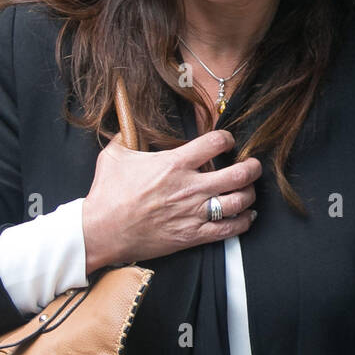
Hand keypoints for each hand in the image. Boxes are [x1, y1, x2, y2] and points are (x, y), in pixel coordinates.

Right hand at [81, 129, 260, 269]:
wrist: (100, 231)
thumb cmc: (107, 193)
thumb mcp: (115, 155)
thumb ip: (128, 135)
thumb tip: (129, 118)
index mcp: (174, 164)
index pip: (215, 143)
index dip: (227, 139)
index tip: (227, 141)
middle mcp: (189, 187)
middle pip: (239, 174)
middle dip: (252, 167)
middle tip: (253, 165)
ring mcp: (193, 213)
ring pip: (239, 202)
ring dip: (249, 194)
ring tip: (248, 189)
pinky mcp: (192, 235)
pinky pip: (229, 229)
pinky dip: (243, 221)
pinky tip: (246, 215)